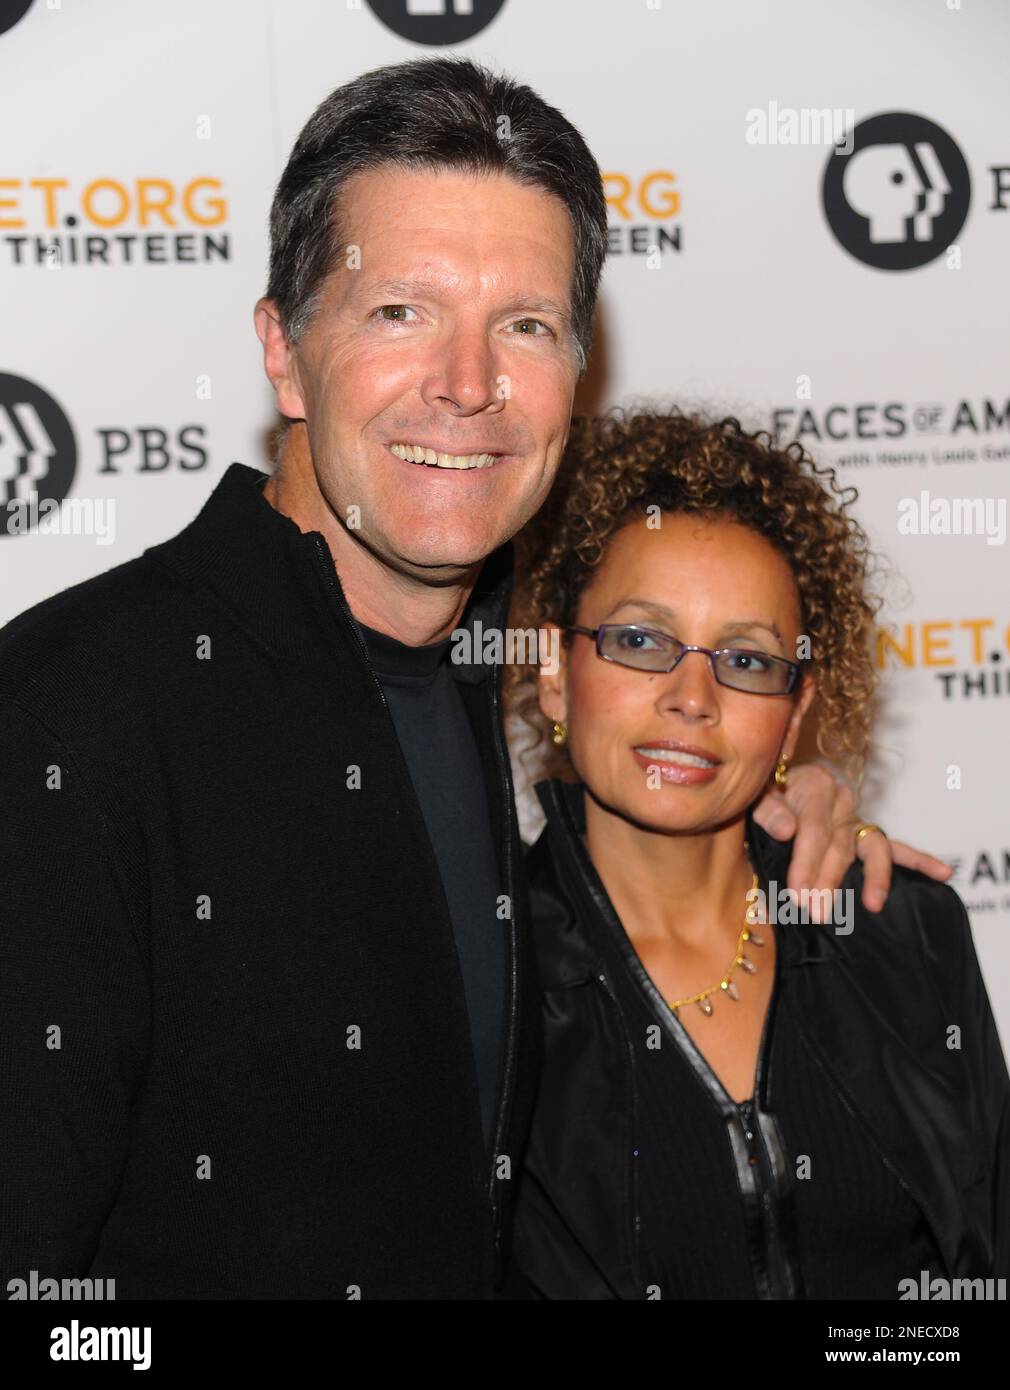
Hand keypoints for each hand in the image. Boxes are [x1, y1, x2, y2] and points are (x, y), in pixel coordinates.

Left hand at [751, 764, 952, 918]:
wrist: (772, 788)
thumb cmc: (762, 798)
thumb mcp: (756, 798)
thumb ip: (769, 812)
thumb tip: (788, 830)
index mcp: (815, 785)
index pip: (813, 829)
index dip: (805, 862)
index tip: (797, 892)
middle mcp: (842, 798)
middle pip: (840, 844)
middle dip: (828, 881)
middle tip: (817, 911)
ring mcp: (857, 818)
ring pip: (871, 849)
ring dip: (874, 878)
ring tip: (874, 904)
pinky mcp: (866, 834)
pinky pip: (896, 848)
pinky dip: (920, 861)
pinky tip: (943, 874)